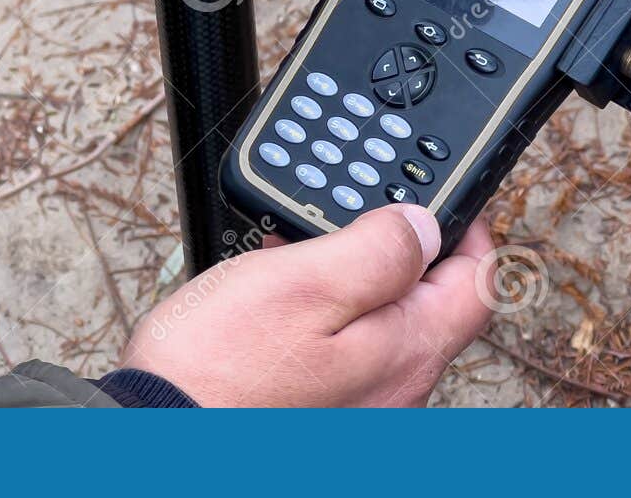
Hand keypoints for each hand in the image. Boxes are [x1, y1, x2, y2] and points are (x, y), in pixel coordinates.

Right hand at [124, 208, 495, 406]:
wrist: (154, 435)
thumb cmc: (215, 373)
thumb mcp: (302, 282)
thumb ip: (377, 250)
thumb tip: (425, 224)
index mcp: (405, 353)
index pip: (476, 283)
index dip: (467, 228)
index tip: (443, 196)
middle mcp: (395, 391)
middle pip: (432, 302)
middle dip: (400, 247)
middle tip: (357, 212)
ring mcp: (360, 408)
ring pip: (384, 322)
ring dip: (353, 275)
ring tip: (305, 246)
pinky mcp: (322, 413)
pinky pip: (346, 349)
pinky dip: (325, 311)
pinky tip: (283, 293)